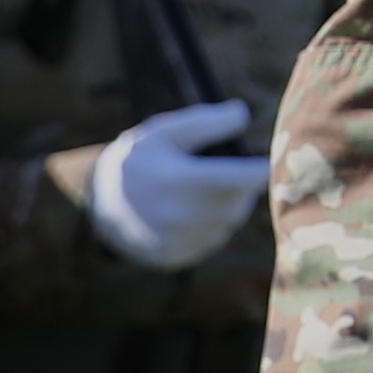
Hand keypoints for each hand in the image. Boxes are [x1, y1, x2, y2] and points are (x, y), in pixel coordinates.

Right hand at [86, 97, 270, 271]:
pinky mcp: (175, 258)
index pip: (245, 179)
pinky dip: (215, 224)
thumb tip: (243, 114)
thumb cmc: (139, 158)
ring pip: (230, 221)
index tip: (273, 158)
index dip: (264, 168)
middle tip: (234, 170)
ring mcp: (177, 242)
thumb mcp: (165, 130)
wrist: (99, 203)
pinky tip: (197, 210)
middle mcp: (180, 216)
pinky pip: (214, 240)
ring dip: (232, 204)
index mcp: (180, 180)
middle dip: (245, 184)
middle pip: (241, 201)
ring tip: (211, 188)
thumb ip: (206, 122)